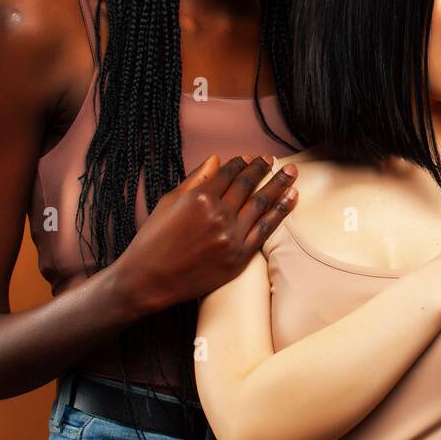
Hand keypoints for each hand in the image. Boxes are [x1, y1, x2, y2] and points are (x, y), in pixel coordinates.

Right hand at [118, 155, 298, 312]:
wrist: (148, 282)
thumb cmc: (153, 241)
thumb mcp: (168, 203)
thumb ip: (195, 180)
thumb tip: (217, 159)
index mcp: (200, 198)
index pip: (228, 174)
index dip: (242, 163)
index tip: (251, 157)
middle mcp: (219, 215)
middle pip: (248, 185)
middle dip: (263, 169)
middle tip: (273, 160)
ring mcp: (232, 237)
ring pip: (262, 203)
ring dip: (279, 185)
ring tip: (291, 172)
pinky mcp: (240, 257)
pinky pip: (266, 229)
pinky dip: (281, 211)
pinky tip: (292, 197)